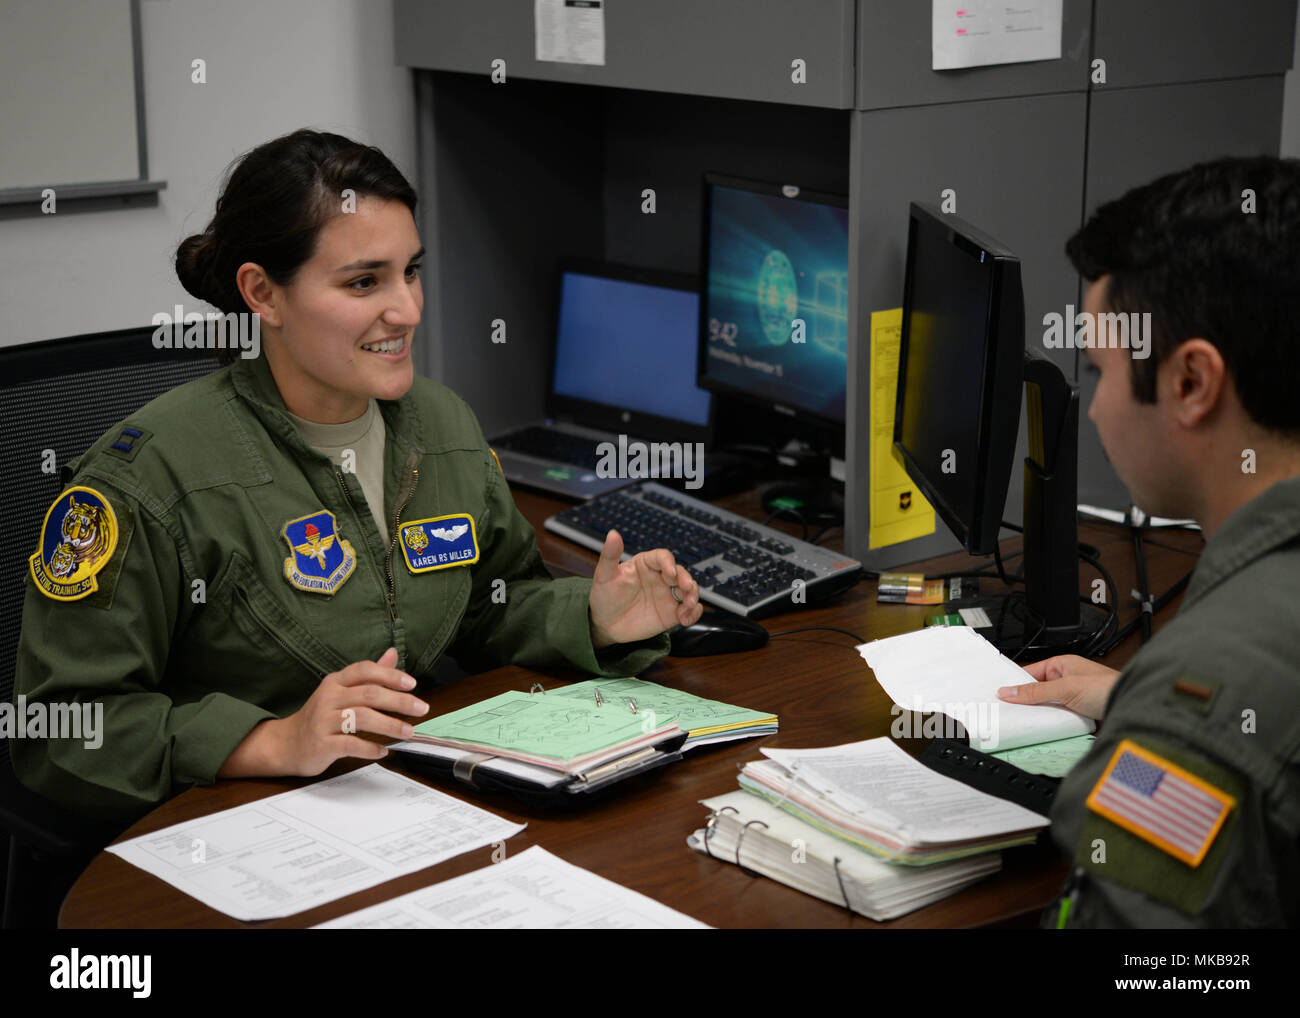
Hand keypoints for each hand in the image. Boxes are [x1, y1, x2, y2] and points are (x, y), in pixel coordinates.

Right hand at [271, 647, 428, 775]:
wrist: (286, 743)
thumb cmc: (321, 716)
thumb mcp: (341, 691)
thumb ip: (369, 675)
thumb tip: (393, 652)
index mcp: (335, 682)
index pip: (365, 670)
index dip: (390, 675)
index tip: (412, 684)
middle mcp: (329, 698)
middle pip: (369, 694)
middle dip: (399, 701)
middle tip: (421, 708)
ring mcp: (323, 721)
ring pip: (362, 718)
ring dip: (390, 725)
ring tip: (408, 732)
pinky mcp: (321, 744)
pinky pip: (350, 744)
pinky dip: (370, 748)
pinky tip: (383, 750)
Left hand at [588, 529, 701, 647]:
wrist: (605, 624)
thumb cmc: (604, 596)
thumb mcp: (604, 575)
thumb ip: (610, 555)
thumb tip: (612, 534)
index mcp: (646, 564)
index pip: (663, 557)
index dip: (668, 563)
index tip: (668, 572)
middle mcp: (660, 578)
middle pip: (680, 573)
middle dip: (686, 579)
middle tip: (686, 588)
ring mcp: (667, 595)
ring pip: (689, 590)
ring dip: (693, 595)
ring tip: (689, 604)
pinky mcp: (671, 613)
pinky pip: (689, 610)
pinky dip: (693, 613)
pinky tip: (686, 618)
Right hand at [997, 654, 1119, 719]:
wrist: (1133, 706)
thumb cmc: (1107, 688)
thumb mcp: (1065, 688)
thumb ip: (1036, 691)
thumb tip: (1009, 691)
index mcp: (1062, 664)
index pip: (1031, 673)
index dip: (1016, 683)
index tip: (1001, 695)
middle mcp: (1067, 679)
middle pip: (1038, 691)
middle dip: (1027, 701)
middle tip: (1011, 711)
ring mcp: (1073, 696)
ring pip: (1047, 705)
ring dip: (1040, 713)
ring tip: (1026, 720)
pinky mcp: (1079, 712)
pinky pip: (1058, 716)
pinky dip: (1052, 722)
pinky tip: (1045, 728)